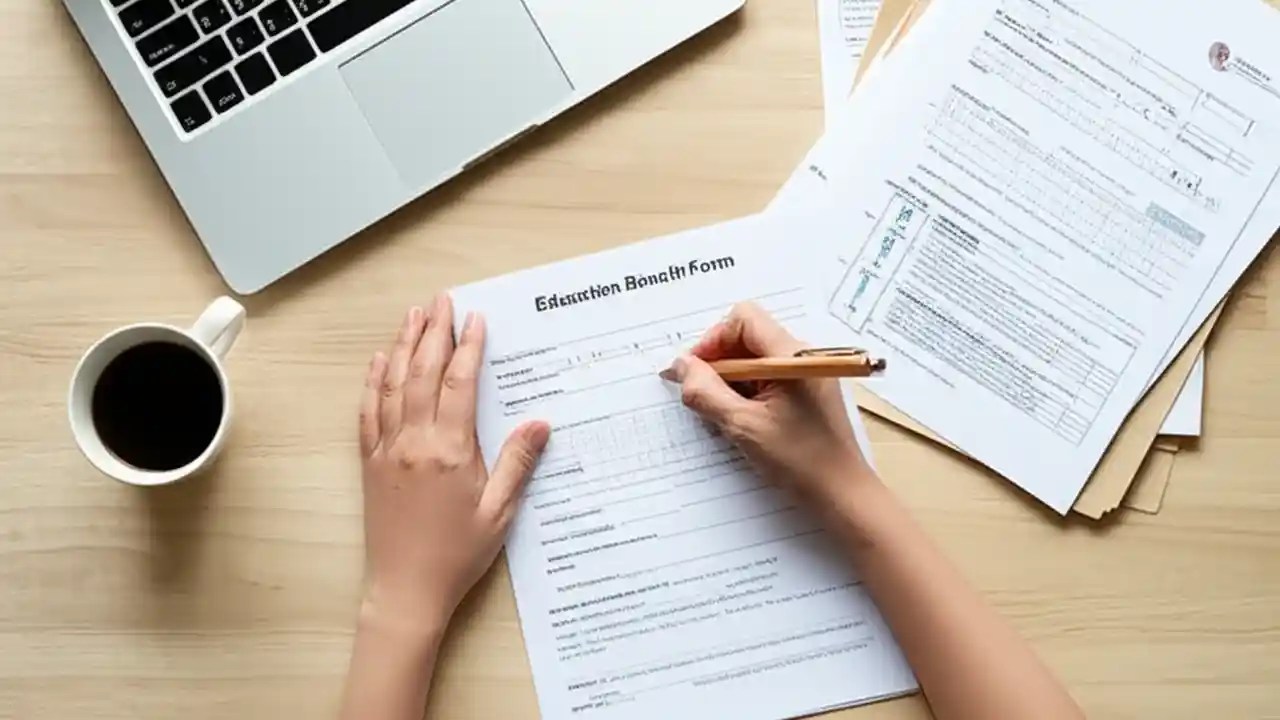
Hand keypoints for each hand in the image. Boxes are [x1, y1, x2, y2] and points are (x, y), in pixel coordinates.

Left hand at [357, 295, 550, 629]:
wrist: (405, 590)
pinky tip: (379, 362)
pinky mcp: (370, 464)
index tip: (476, 320)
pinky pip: (368, 413)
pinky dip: (373, 383)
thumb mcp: (499, 512)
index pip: (459, 384)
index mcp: (449, 451)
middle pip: (423, 373)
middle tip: (442, 300)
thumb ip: (517, 463)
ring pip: (393, 385)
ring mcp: (387, 450)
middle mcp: (413, 442)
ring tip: (413, 315)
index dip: (469, 348)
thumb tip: (539, 423)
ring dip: (403, 345)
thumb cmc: (457, 555)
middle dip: (435, 332)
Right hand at [665, 303, 872, 503]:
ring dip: (732, 380)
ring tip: (724, 413)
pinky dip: (747, 392)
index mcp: (792, 355)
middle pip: (748, 336)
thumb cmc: (800, 462)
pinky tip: (742, 420)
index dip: (713, 340)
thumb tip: (681, 366)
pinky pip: (768, 377)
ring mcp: (806, 373)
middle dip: (719, 362)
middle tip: (704, 395)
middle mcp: (802, 356)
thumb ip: (706, 392)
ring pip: (755, 358)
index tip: (696, 372)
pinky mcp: (806, 391)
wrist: (842, 494)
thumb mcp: (743, 426)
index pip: (743, 319)